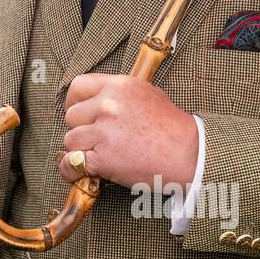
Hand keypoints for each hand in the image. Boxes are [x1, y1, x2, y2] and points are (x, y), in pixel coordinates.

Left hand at [57, 74, 198, 191]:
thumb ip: (119, 94)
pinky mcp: (102, 158)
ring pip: (70, 140)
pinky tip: (79, 172)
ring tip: (99, 154)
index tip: (79, 114)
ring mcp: (104, 131)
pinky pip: (72, 163)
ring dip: (81, 150)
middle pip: (71, 116)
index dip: (73, 102)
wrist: (189, 154)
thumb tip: (97, 99)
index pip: (77, 86)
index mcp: (118, 86)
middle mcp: (107, 105)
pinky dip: (72, 170)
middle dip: (81, 128)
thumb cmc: (172, 127)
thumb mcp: (147, 94)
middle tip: (96, 139)